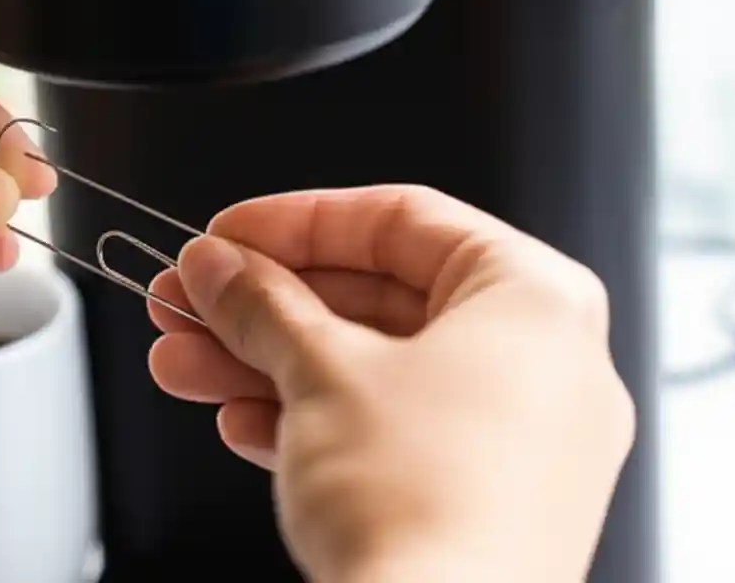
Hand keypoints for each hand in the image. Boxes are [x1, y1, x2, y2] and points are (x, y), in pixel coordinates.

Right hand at [147, 186, 634, 582]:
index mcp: (536, 301)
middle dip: (266, 305)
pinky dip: (316, 422)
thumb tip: (221, 269)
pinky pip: (394, 435)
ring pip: (376, 372)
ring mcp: (524, 442)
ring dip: (270, 364)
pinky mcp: (490, 502)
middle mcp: (546, 365)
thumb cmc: (423, 511)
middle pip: (379, 301)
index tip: (230, 236)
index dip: (298, 222)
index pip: (403, 222)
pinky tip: (243, 422)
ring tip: (188, 364)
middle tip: (193, 301)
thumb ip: (262, 304)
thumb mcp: (320, 375)